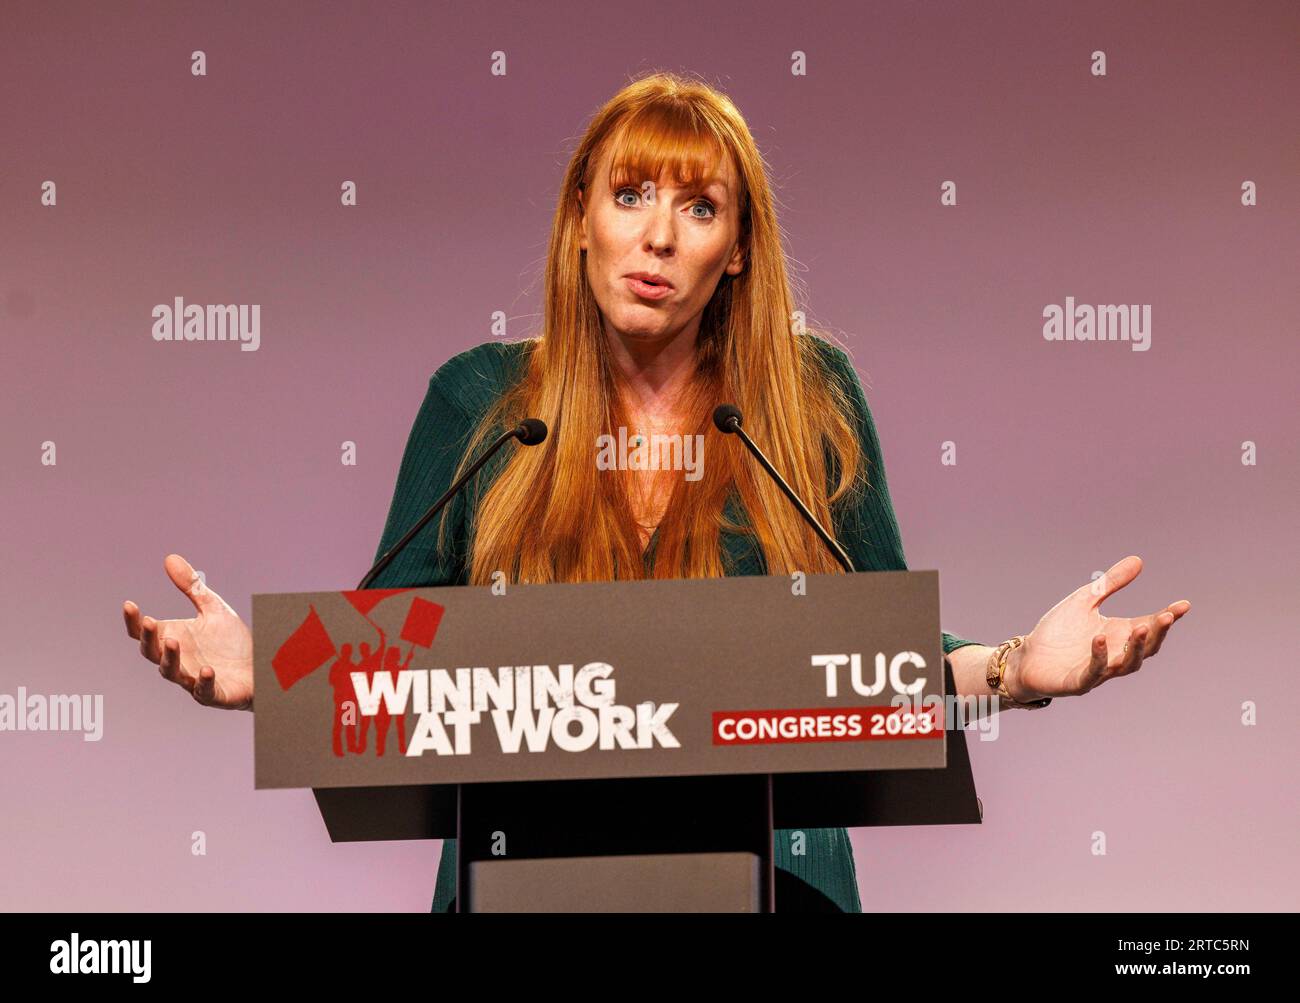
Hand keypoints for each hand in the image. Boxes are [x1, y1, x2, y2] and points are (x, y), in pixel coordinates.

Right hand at [122, 554, 253, 709]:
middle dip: (149, 639)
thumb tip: (169, 558)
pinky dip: (203, 683)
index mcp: (173, 639)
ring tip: (173, 641)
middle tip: (150, 622)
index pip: (143, 633)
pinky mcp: (214, 694)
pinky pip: (204, 692)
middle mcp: (178, 660)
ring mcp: (193, 679)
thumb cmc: (231, 641)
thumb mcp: (212, 608)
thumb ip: (191, 587)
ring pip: (172, 673)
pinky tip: (208, 671)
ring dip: (170, 658)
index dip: (133, 621)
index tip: (129, 604)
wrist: (260, 666)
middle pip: (152, 653)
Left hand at [1004, 555, 1190, 701]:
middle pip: (1146, 648)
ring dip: (1136, 647)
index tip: (1184, 605)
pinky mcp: (1079, 682)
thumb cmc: (1059, 631)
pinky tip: (1100, 639)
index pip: (1150, 626)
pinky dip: (1099, 657)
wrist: (1028, 656)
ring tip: (1142, 627)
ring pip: (1127, 664)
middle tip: (1166, 616)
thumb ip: (1110, 584)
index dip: (1168, 617)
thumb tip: (1138, 560)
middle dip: (1157, 633)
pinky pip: (1093, 672)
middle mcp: (1115, 654)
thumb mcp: (1085, 600)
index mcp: (1120, 634)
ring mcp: (1099, 671)